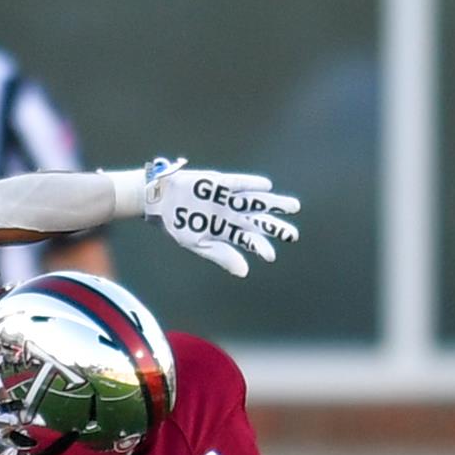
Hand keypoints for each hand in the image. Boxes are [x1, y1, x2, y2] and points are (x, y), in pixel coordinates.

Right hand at [142, 158, 299, 277]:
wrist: (160, 201)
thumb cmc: (176, 224)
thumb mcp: (198, 244)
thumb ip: (222, 255)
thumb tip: (245, 272)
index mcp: (225, 230)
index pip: (248, 240)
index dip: (260, 246)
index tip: (270, 256)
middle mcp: (231, 214)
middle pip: (258, 221)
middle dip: (275, 227)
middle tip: (292, 236)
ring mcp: (228, 198)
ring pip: (256, 201)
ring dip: (273, 203)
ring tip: (294, 207)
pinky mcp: (220, 182)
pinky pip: (239, 183)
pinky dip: (252, 184)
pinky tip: (267, 186)